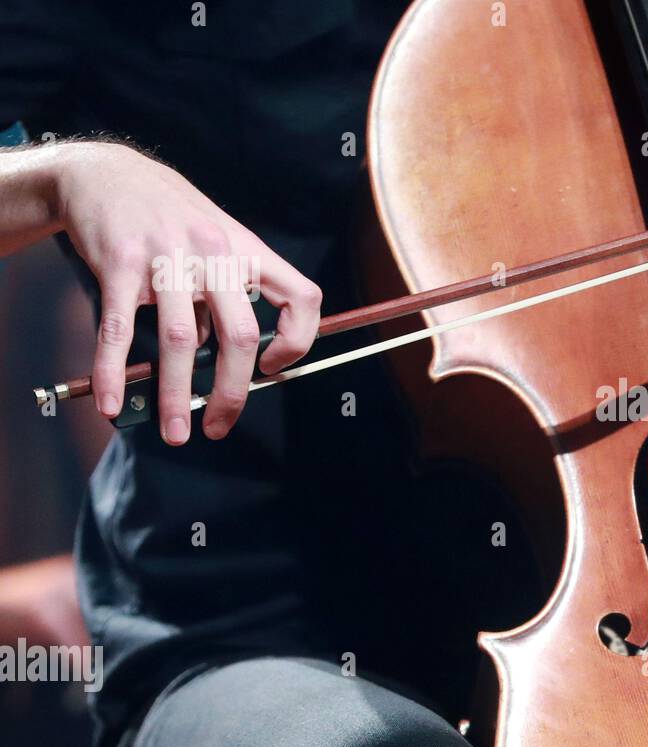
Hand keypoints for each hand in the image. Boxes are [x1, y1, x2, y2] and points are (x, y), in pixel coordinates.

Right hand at [53, 142, 321, 443]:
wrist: (106, 171)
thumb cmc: (169, 217)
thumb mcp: (213, 244)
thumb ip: (220, 297)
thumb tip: (211, 357)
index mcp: (247, 251)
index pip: (302, 297)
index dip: (299, 340)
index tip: (273, 369)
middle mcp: (215, 254)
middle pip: (241, 336)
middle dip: (232, 392)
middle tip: (220, 426)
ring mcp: (167, 258)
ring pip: (180, 341)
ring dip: (176, 395)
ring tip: (175, 433)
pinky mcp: (119, 263)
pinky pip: (120, 330)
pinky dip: (114, 372)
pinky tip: (110, 402)